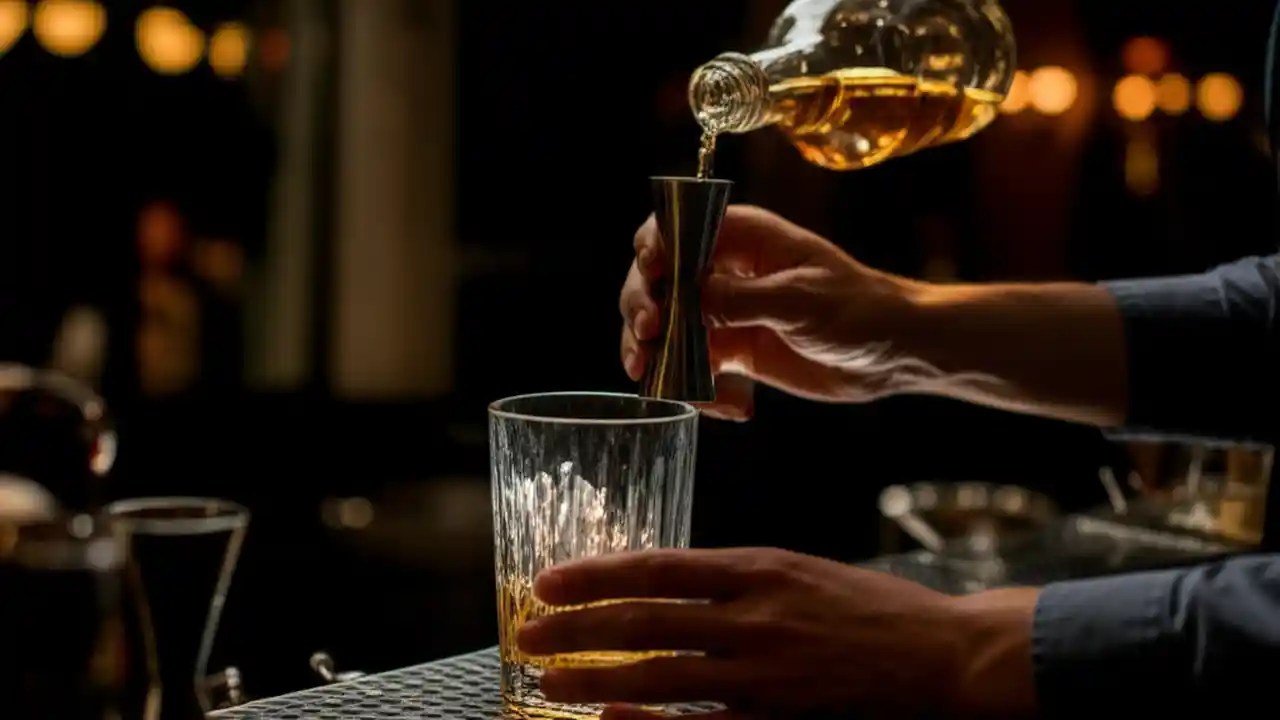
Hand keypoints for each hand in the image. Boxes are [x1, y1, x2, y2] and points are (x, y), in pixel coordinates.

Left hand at [517, 548, 1038, 718]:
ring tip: (548, 682)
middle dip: (577, 626)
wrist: (947, 657)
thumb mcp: (801, 572)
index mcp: (758, 567)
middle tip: (529, 634)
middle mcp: (754, 614)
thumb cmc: (873, 610)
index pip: (658, 566)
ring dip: (596, 677)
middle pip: (645, 619)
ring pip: (661, 672)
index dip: (596, 574)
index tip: (548, 580)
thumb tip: (667, 587)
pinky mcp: (781, 716)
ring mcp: (766, 671)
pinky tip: (615, 718)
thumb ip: (737, 581)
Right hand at [621, 205, 922, 419]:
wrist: (893, 353)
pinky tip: (728, 407)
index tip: (652, 277)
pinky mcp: (733, 353)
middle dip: (642, 308)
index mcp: (740, 237)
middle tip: (647, 335)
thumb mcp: (799, 300)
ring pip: (666, 329)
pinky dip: (697, 390)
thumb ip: (739, 299)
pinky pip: (694, 369)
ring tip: (657, 381)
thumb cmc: (858, 308)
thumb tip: (686, 298)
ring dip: (655, 356)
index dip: (651, 249)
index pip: (675, 228)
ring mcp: (725, 313)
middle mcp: (724, 270)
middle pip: (657, 281)